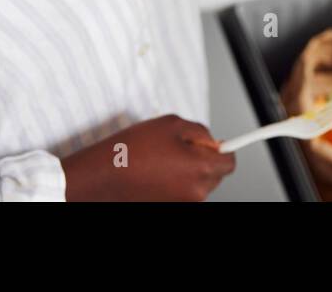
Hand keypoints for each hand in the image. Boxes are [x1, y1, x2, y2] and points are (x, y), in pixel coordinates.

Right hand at [62, 114, 234, 201]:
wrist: (101, 177)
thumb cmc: (131, 150)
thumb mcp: (171, 124)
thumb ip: (199, 132)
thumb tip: (212, 141)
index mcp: (201, 169)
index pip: (229, 162)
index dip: (223, 148)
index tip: (216, 143)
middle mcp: (196, 193)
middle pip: (215, 174)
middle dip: (203, 158)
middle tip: (178, 145)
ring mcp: (182, 204)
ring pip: (198, 183)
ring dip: (188, 170)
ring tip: (161, 157)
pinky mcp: (168, 208)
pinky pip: (182, 192)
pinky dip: (175, 181)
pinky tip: (155, 171)